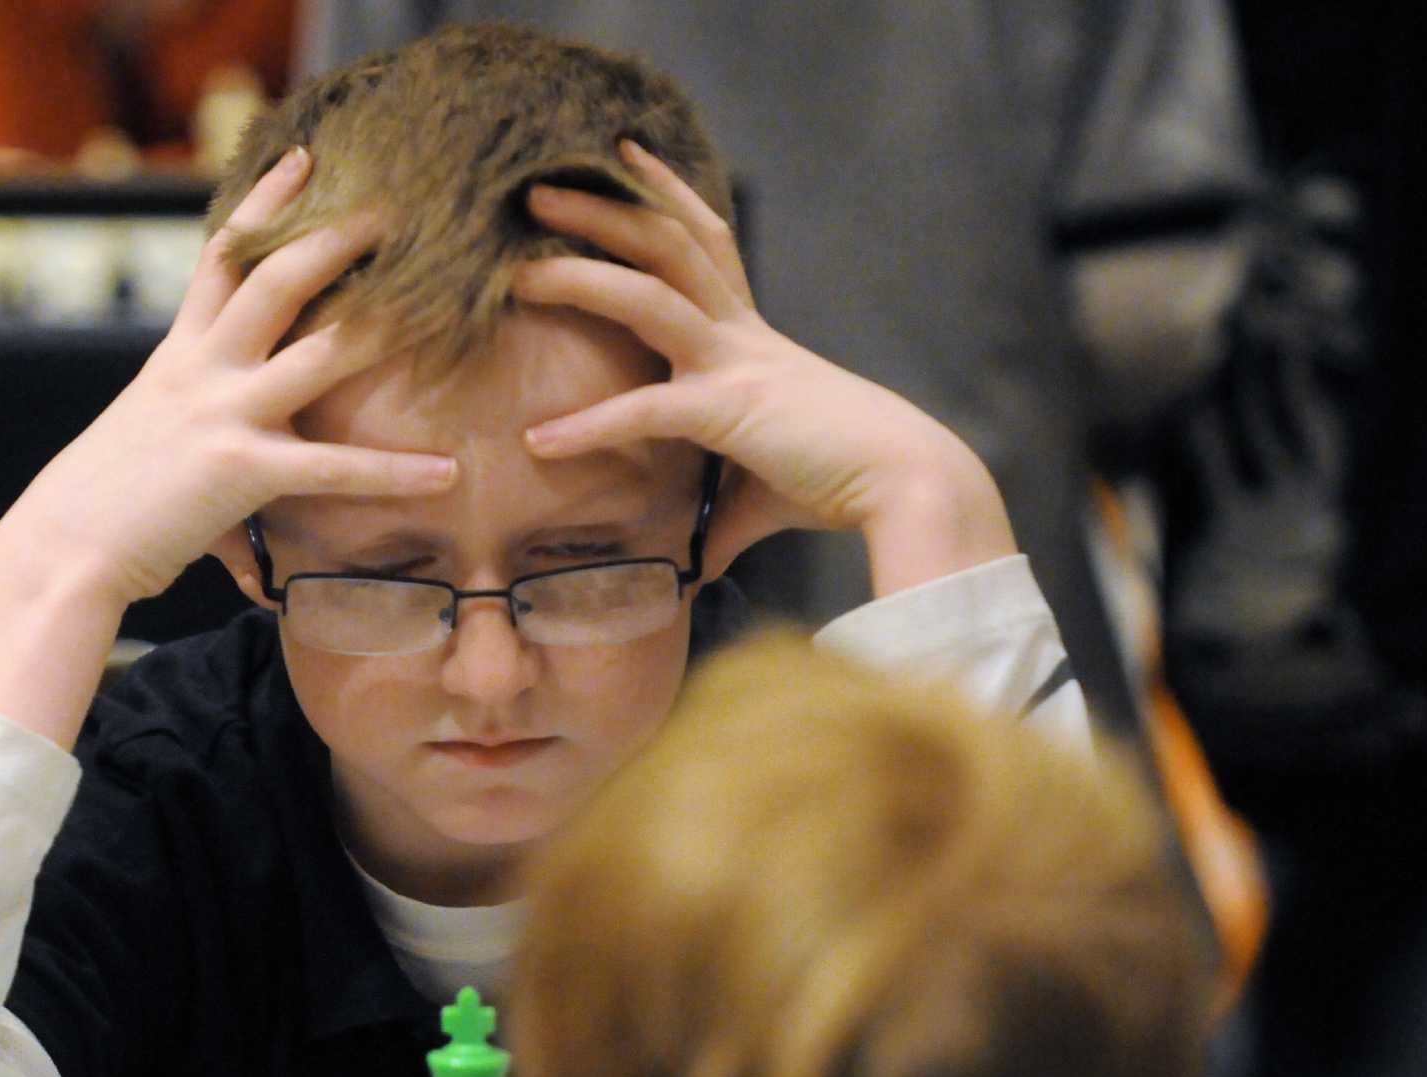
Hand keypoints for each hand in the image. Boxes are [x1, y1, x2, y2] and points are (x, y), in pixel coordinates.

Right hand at [5, 145, 456, 607]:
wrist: (61, 550)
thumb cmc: (103, 504)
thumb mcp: (149, 437)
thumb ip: (196, 429)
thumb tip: (233, 473)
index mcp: (178, 354)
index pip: (223, 255)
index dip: (264, 202)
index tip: (306, 158)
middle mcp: (201, 368)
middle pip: (277, 277)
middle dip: (338, 235)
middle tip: (399, 203)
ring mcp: (222, 413)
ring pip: (319, 352)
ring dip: (387, 324)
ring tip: (449, 302)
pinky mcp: (241, 470)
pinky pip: (333, 467)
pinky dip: (394, 472)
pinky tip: (445, 472)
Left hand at [512, 141, 1014, 595]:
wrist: (909, 483)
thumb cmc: (843, 479)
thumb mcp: (765, 493)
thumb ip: (722, 519)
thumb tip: (698, 568)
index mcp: (750, 336)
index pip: (704, 242)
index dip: (666, 195)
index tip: (627, 157)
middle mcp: (740, 333)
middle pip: (666, 243)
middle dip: (602, 209)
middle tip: (537, 187)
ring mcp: (736, 363)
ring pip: (649, 294)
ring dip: (582, 276)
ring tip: (518, 271)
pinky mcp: (731, 410)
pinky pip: (645, 410)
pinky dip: (589, 427)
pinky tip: (540, 442)